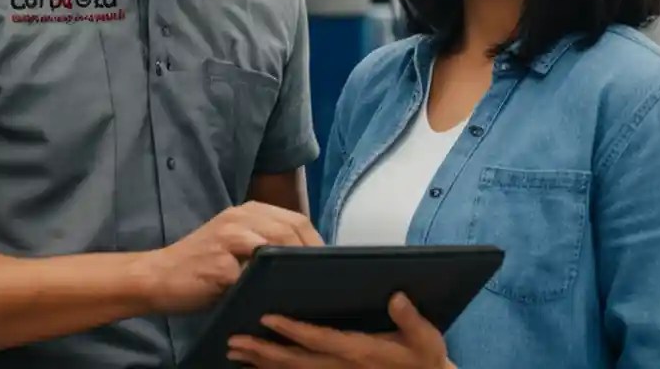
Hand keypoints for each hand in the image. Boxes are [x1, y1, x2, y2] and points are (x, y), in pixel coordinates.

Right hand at [136, 201, 322, 313]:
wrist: (158, 276)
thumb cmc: (201, 266)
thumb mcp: (236, 245)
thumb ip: (266, 245)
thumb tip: (308, 262)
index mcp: (248, 211)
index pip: (296, 219)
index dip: (317, 242)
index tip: (327, 265)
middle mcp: (239, 217)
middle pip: (291, 228)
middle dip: (311, 254)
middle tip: (321, 279)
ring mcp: (228, 237)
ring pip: (276, 244)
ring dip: (292, 266)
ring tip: (302, 285)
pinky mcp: (219, 263)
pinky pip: (253, 273)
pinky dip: (267, 284)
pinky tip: (274, 295)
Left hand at [227, 293, 453, 368]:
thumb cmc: (423, 359)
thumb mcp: (426, 339)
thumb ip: (411, 319)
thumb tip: (397, 297)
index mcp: (358, 350)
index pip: (319, 340)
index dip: (293, 330)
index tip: (268, 318)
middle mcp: (340, 366)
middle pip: (294, 360)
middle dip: (262, 351)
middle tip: (234, 340)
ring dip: (261, 362)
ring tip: (234, 352)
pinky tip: (254, 364)